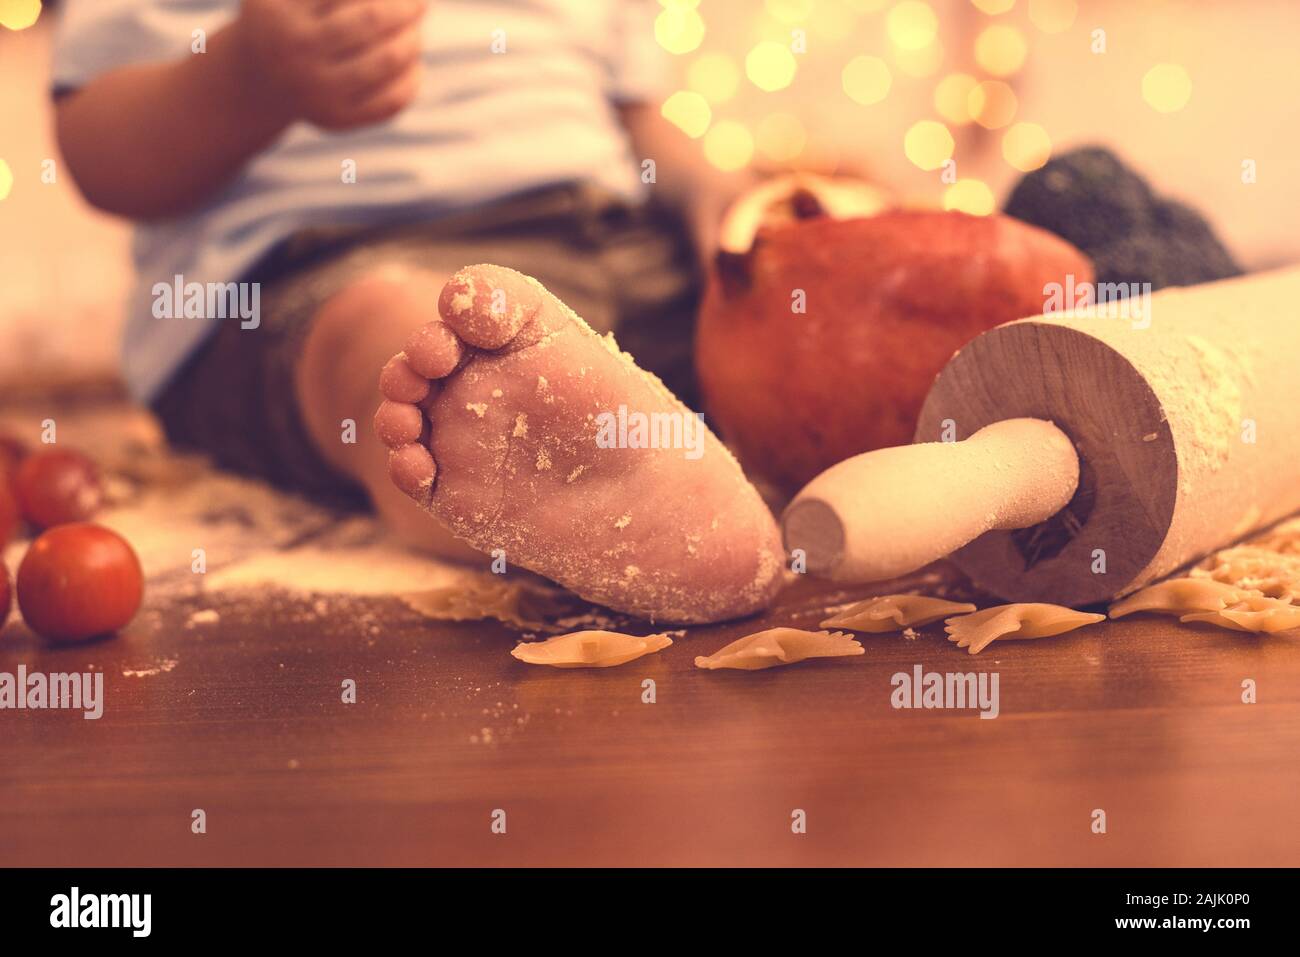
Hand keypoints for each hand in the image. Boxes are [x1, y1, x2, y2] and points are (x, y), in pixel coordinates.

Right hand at [237, 0, 427, 130]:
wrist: (260, 80)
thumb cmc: (284, 18)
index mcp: (285, 13)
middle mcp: (298, 52)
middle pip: (370, 20)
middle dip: (403, 7)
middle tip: (420, 2)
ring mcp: (317, 90)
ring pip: (386, 61)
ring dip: (412, 41)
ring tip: (415, 32)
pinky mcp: (337, 118)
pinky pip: (390, 100)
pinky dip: (410, 79)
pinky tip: (413, 65)